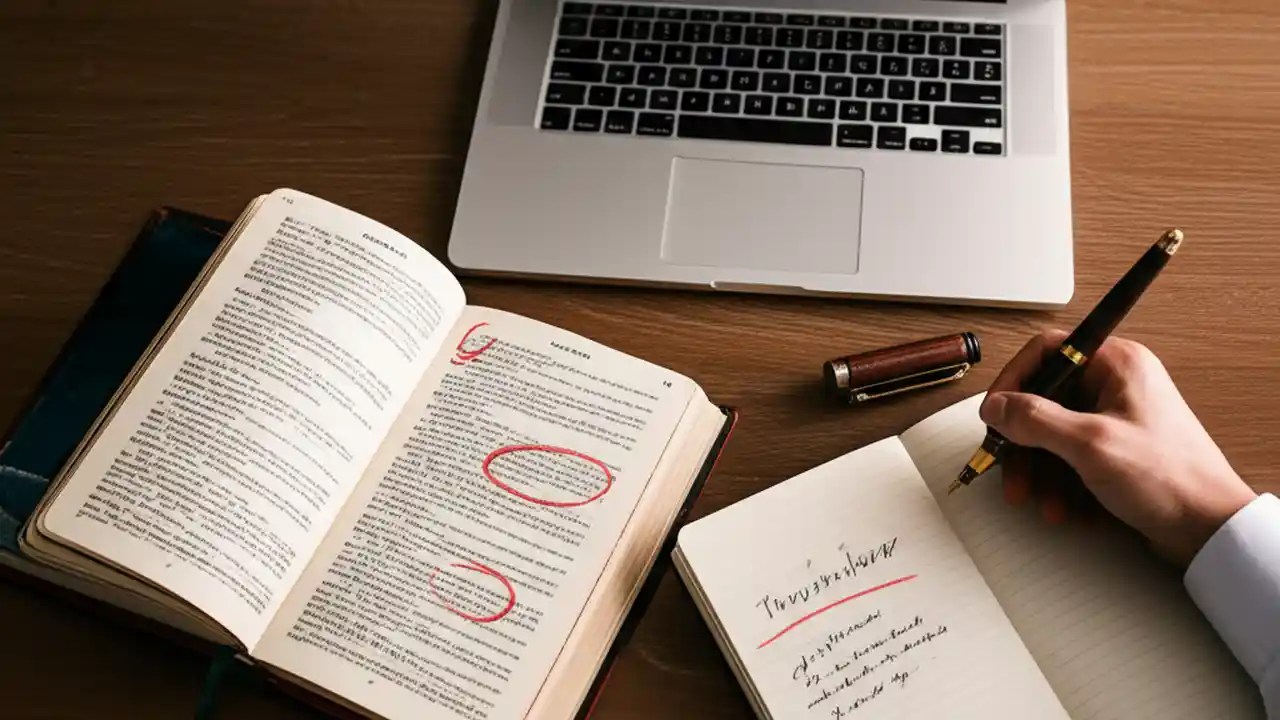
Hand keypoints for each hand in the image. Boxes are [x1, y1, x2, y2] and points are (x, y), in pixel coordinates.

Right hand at [979, 330, 1256, 564]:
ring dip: (1041, 471)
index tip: (995, 413)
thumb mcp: (1090, 444)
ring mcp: (1116, 418)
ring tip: (1043, 501)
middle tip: (1011, 471)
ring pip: (1054, 433)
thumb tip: (996, 406)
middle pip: (1045, 399)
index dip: (1013, 381)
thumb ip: (1035, 419)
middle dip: (1024, 442)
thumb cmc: (1170, 479)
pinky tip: (1067, 508)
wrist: (1208, 529)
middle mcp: (1116, 385)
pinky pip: (1072, 457)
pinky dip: (1062, 484)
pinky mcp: (1117, 449)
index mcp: (1117, 364)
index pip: (1047, 351)